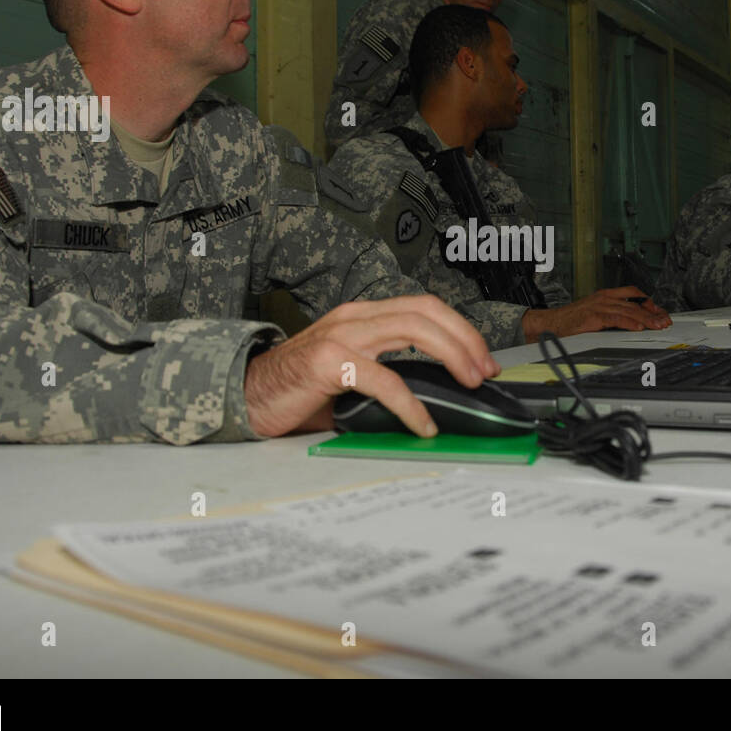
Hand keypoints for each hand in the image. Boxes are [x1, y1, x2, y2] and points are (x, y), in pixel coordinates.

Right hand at [244, 295, 499, 437]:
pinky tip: (423, 423)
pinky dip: (410, 402)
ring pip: (412, 330)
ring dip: (451, 355)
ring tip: (469, 383)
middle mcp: (354, 318)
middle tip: (485, 371)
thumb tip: (437, 397)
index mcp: (362, 316)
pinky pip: (382, 378)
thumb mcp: (350, 373)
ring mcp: (340, 336)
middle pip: (425, 311)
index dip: (460, 329)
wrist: (245, 396)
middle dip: (465, 339)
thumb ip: (387, 373)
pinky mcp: (327, 363)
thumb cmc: (297, 390)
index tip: (484, 358)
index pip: (423, 307)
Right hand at [521, 286, 671, 341]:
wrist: (549, 325)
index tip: (660, 312)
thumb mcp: (594, 315)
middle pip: (635, 302)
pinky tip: (639, 328)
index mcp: (605, 296)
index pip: (634, 294)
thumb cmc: (569, 322)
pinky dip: (630, 323)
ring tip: (658, 325)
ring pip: (629, 311)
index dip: (649, 303)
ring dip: (646, 319)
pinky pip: (616, 318)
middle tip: (665, 320)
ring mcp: (599, 306)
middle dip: (653, 312)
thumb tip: (630, 324)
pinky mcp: (593, 316)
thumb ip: (611, 316)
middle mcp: (604, 298)